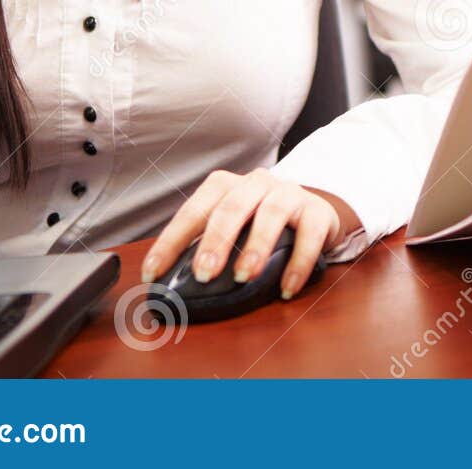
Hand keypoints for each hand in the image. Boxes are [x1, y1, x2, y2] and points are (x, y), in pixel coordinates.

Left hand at [140, 168, 353, 299]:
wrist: (312, 211)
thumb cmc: (259, 223)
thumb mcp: (231, 227)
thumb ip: (206, 246)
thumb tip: (170, 283)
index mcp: (226, 186)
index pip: (193, 211)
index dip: (171, 242)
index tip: (152, 273)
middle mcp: (256, 183)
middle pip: (232, 207)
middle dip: (215, 241)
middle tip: (204, 274)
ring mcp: (289, 193)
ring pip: (271, 213)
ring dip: (256, 246)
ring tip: (245, 276)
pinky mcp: (318, 210)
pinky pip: (309, 233)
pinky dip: (298, 262)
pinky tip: (287, 288)